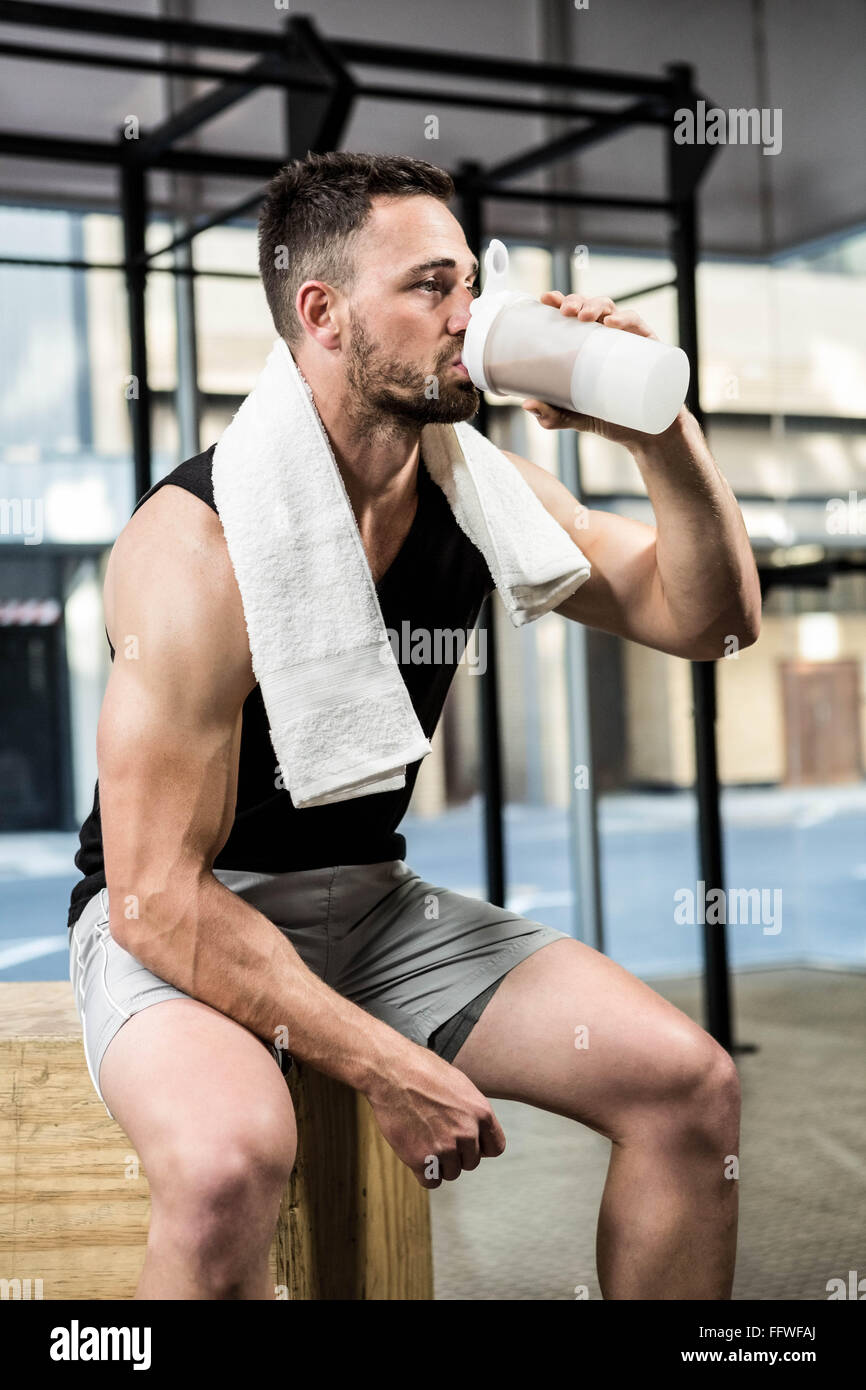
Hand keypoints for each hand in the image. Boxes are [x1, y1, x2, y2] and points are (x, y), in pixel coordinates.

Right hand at [364, 1041, 505, 1188]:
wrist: (392, 1071)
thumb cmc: (422, 1071)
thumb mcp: (459, 1084)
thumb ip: (472, 1111)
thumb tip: (476, 1130)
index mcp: (481, 1112)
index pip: (495, 1147)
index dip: (480, 1147)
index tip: (466, 1144)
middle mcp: (467, 1132)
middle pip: (471, 1162)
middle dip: (457, 1154)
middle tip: (437, 1136)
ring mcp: (445, 1147)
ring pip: (452, 1173)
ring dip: (440, 1163)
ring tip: (424, 1141)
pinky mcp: (421, 1158)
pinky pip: (431, 1181)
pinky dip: (425, 1173)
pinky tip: (417, 1155)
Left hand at [521, 290, 688, 448]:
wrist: (643, 434)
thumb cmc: (607, 418)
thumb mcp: (574, 417)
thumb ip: (551, 415)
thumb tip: (528, 405)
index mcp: (586, 344)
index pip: (572, 315)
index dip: (559, 301)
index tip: (546, 298)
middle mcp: (605, 337)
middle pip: (590, 307)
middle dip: (576, 301)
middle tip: (565, 312)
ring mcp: (627, 340)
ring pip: (612, 310)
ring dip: (596, 305)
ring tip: (584, 316)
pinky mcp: (649, 348)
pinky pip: (638, 325)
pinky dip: (626, 319)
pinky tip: (611, 323)